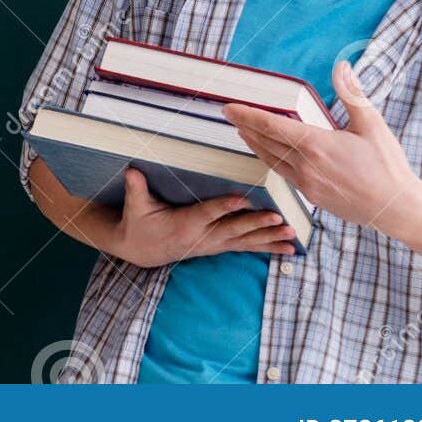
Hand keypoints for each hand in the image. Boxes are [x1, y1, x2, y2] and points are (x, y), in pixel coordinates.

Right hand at [110, 167, 296, 267]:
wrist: (141, 250)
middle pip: (233, 230)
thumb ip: (136, 189)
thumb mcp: (135, 207)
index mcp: (185, 225)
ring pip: (245, 242)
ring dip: (269, 238)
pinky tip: (289, 249)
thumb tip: (131, 171)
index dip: (224, 207)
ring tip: (291, 235)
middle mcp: (203, 238)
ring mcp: (213, 244)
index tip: (242, 200)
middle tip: (278, 219)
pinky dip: (268, 248)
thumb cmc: (139, 224)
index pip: (207, 214)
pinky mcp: (219, 246)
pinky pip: (247, 247)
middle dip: (257, 225)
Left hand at [223, 59, 421, 232]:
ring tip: (243, 133)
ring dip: (255, 145)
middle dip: (245, 127)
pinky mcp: (312, 196)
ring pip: (271, 161)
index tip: (229, 107)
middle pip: (265, 143)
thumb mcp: (372, 124)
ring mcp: (306, 184)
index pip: (271, 126)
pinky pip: (283, 174)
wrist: (396, 209)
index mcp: (316, 145)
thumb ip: (353, 94)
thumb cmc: (387, 165)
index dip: (248, 115)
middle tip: (229, 114)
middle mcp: (305, 166)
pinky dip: (271, 161)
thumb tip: (342, 66)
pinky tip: (271, 155)